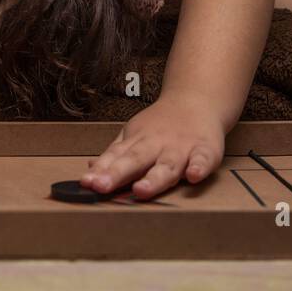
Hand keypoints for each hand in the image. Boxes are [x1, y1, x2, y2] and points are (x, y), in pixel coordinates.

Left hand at [82, 93, 225, 200]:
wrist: (196, 100)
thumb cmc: (162, 125)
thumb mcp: (134, 135)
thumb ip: (114, 155)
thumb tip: (90, 170)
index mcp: (137, 143)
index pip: (115, 157)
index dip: (100, 170)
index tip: (86, 182)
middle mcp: (156, 146)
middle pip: (135, 161)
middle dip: (117, 174)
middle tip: (101, 187)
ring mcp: (181, 149)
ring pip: (167, 165)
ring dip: (154, 178)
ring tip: (141, 190)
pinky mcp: (205, 150)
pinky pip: (203, 160)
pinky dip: (199, 167)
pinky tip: (193, 176)